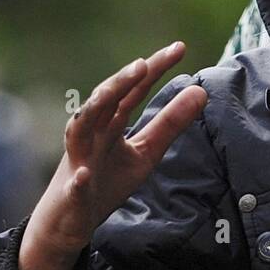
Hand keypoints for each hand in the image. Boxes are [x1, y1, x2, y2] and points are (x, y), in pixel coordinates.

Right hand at [19, 41, 207, 269]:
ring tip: (109, 93)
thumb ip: (170, 124)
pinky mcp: (72, 196)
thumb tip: (200, 91)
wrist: (69, 222)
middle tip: (144, 64)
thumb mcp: (146, 152)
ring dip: (93, 111)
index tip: (179, 48)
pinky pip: (73, 188)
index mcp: (109, 124)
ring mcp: (78, 163)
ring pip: (79, 131)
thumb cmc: (108, 181)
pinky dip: (77, 182)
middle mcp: (90, 135)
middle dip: (121, 81)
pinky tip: (84, 176)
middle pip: (103, 102)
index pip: (132, 91)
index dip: (153, 69)